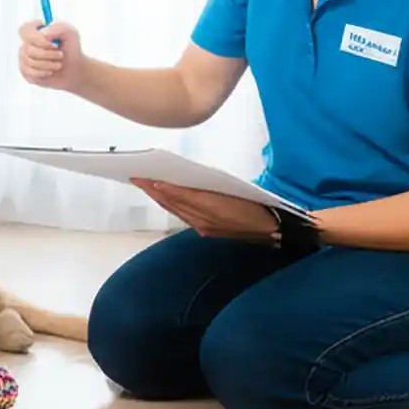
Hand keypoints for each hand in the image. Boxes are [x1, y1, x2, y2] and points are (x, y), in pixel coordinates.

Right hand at [17, 20, 84, 91]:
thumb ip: (59, 28)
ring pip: (29, 61)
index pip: (25, 29)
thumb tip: (43, 34)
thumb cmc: (70, 49)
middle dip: (48, 54)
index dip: (36, 37)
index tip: (51, 42)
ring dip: (48, 64)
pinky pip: (28, 72)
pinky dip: (42, 73)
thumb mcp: (71, 33)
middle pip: (28, 48)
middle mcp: (27, 43)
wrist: (72, 68)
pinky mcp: (25, 70)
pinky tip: (50, 72)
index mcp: (36, 31)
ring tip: (58, 65)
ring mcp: (24, 57)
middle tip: (60, 54)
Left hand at [131, 179, 277, 242]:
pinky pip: (183, 216)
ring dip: (159, 198)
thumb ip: (208, 188)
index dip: (160, 186)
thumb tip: (186, 183)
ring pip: (175, 210)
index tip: (144, 178)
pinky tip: (165, 198)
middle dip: (153, 190)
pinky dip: (172, 205)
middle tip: (136, 177)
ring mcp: (204, 226)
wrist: (272, 230)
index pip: (179, 194)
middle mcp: (203, 219)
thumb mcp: (234, 190)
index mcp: (211, 207)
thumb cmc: (257, 205)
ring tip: (145, 185)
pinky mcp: (207, 230)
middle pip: (173, 202)